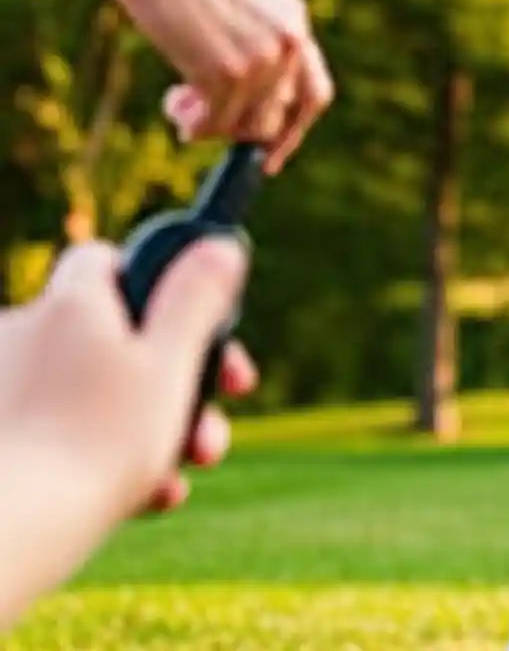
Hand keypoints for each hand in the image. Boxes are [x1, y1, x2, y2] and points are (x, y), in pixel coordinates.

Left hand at [0, 239, 247, 518]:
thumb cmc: (96, 445)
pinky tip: (142, 495)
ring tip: (181, 472)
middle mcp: (22, 331)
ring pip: (92, 393)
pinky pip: (61, 432)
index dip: (158, 286)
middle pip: (112, 336)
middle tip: (213, 419)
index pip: (108, 261)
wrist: (9, 529)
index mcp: (70, 303)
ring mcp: (3, 385)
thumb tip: (219, 246)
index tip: (199, 328)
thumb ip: (196, 299)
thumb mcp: (170, 365)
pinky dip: (104, 457)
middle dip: (174, 379)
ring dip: (150, 428)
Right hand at [98, 0, 332, 173]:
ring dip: (212, 128)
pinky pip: (216, 124)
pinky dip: (193, 125)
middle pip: (281, 118)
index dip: (296, 130)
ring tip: (180, 107)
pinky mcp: (229, 74)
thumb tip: (239, 107)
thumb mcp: (239, 4)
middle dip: (241, 131)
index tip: (272, 157)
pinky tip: (174, 105)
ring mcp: (263, 61)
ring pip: (248, 127)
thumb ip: (253, 44)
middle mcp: (290, 43)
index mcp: (295, 19)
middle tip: (204, 125)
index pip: (314, 92)